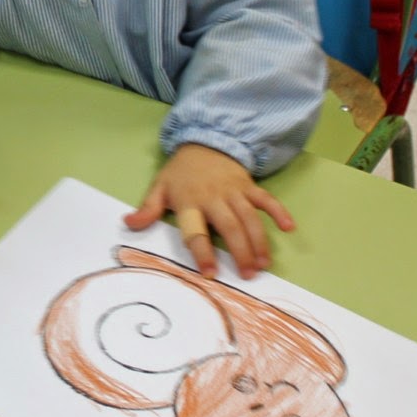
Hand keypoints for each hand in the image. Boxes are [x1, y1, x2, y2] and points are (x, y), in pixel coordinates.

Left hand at [123, 144, 295, 279]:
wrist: (204, 141)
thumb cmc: (181, 172)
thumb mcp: (159, 187)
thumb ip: (148, 208)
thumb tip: (128, 223)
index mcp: (189, 202)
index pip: (195, 231)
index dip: (202, 253)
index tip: (211, 274)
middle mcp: (213, 197)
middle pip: (229, 227)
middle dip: (240, 252)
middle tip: (249, 275)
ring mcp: (233, 191)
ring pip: (249, 217)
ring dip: (259, 241)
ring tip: (264, 264)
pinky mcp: (249, 184)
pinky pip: (266, 199)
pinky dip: (279, 212)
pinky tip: (289, 228)